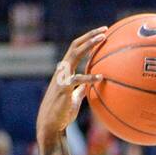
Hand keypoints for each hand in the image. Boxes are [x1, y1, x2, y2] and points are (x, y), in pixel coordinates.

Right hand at [35, 27, 106, 145]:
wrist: (51, 125)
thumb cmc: (62, 112)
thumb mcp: (73, 98)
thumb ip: (80, 90)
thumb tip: (88, 86)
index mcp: (65, 70)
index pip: (76, 48)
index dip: (88, 39)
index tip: (102, 33)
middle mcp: (62, 70)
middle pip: (76, 46)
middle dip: (90, 36)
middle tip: (104, 30)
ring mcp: (62, 78)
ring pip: (75, 55)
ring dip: (89, 45)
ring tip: (102, 40)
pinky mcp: (64, 89)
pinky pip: (78, 80)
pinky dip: (90, 77)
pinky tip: (101, 77)